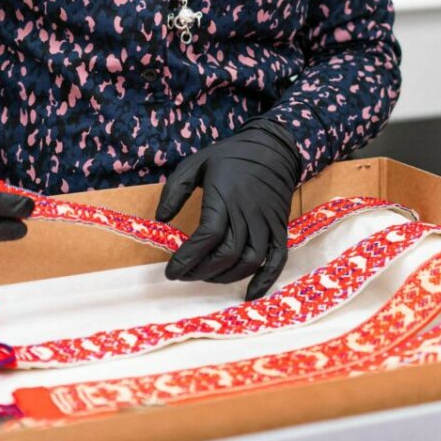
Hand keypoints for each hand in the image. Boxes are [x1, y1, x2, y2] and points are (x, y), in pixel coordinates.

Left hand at [154, 118, 302, 299]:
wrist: (272, 147)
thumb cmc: (230, 157)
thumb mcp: (195, 164)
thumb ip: (175, 190)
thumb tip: (160, 219)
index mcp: (224, 197)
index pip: (207, 237)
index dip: (187, 259)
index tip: (171, 271)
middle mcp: (247, 213)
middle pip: (226, 254)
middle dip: (201, 271)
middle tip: (184, 274)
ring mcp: (266, 223)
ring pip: (249, 261)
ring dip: (226, 276)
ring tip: (206, 276)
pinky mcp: (280, 228)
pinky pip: (277, 259)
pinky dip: (265, 280)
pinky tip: (250, 293)